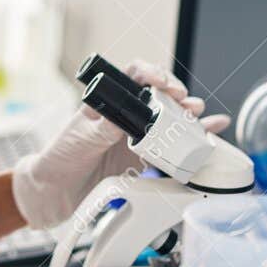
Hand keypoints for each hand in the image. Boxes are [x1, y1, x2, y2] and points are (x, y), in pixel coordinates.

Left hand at [11, 60, 230, 229]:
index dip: (152, 74)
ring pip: (170, 119)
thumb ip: (103, 129)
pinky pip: (173, 146)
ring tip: (201, 116)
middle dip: (177, 95)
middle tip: (186, 103)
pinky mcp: (144, 158)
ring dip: (189, 115)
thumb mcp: (79, 138)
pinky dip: (194, 139)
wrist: (54, 192)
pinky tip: (212, 131)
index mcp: (107, 101)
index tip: (163, 84)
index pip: (134, 75)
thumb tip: (126, 117)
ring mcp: (137, 136)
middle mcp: (125, 115)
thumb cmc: (59, 158)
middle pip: (159, 96)